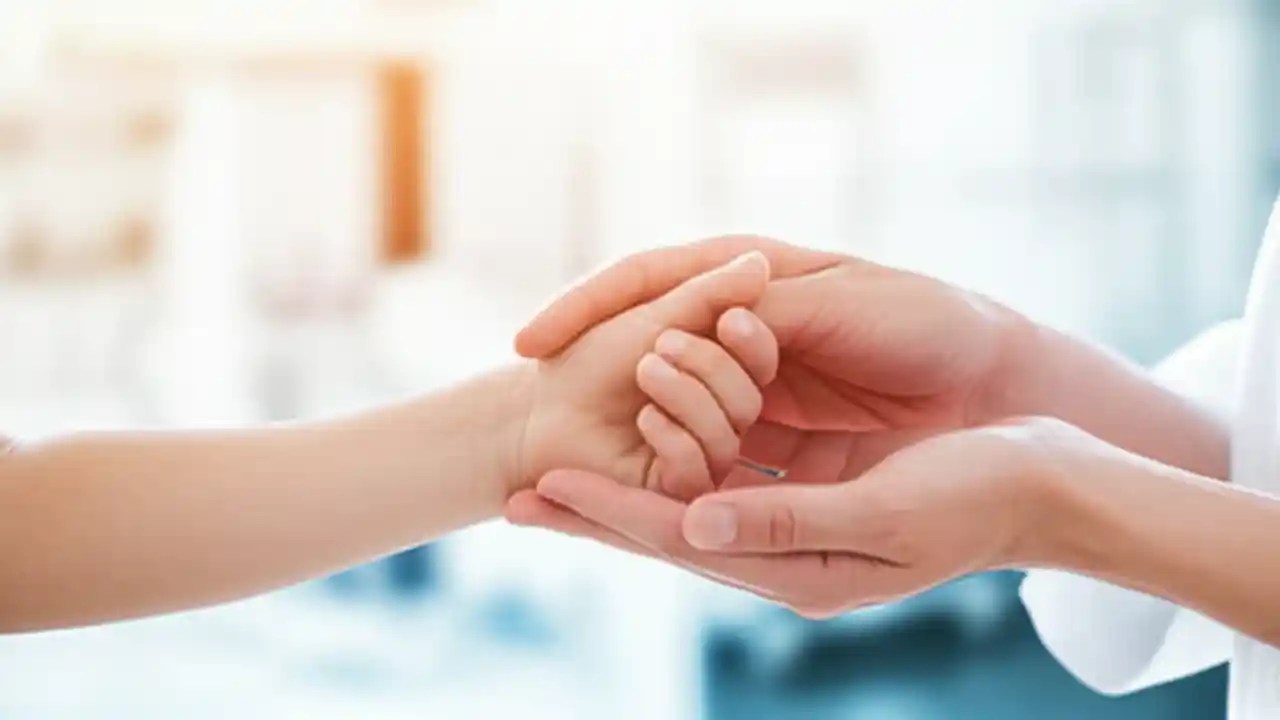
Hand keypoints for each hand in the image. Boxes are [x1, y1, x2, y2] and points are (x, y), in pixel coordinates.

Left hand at [508, 417, 1084, 616]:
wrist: (1043, 485)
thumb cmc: (975, 493)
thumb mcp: (882, 509)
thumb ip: (785, 519)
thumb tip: (692, 527)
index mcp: (796, 569)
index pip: (677, 539)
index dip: (604, 512)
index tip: (535, 488)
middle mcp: (785, 558)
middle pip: (667, 533)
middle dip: (592, 512)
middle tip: (514, 495)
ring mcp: (798, 533)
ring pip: (689, 509)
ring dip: (627, 488)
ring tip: (563, 472)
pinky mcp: (814, 501)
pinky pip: (729, 484)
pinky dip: (680, 465)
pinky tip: (649, 449)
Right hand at [516, 235, 1031, 433]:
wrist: (995, 384)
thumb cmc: (928, 321)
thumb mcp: (839, 302)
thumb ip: (760, 314)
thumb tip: (687, 329)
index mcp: (747, 281)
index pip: (645, 285)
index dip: (584, 310)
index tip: (532, 344)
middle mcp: (739, 340)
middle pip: (643, 357)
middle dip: (586, 390)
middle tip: (533, 429)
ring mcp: (754, 396)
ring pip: (672, 418)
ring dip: (629, 445)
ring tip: (568, 481)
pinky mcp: (779, 449)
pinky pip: (716, 466)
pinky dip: (683, 482)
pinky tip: (646, 503)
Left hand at [516, 252, 778, 498]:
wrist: (538, 412)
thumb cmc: (589, 360)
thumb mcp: (652, 318)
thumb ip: (707, 296)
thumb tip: (760, 264)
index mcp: (721, 373)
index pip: (761, 357)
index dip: (751, 338)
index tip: (729, 319)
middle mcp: (718, 418)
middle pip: (750, 396)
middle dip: (709, 365)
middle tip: (660, 348)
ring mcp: (700, 458)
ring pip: (730, 431)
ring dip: (688, 395)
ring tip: (645, 372)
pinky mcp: (674, 494)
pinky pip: (700, 468)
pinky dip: (675, 436)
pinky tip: (645, 419)